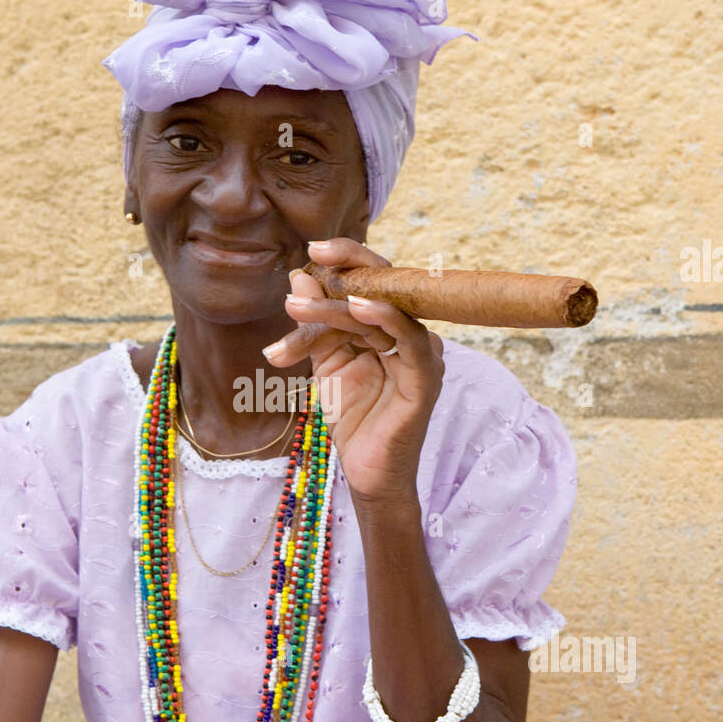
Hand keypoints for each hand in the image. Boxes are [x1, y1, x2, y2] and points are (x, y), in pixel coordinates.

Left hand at [263, 237, 443, 505]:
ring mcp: (422, 355)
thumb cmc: (353, 417)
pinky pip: (410, 340)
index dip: (348, 260)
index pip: (373, 282)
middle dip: (346, 267)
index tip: (312, 249)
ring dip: (337, 306)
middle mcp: (411, 334)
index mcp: (391, 327)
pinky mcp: (426, 379)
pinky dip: (386, 318)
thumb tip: (299, 274)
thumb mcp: (326, 362)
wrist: (366, 473)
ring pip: (384, 312)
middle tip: (311, 254)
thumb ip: (316, 323)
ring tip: (296, 307)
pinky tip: (357, 308)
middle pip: (383, 287)